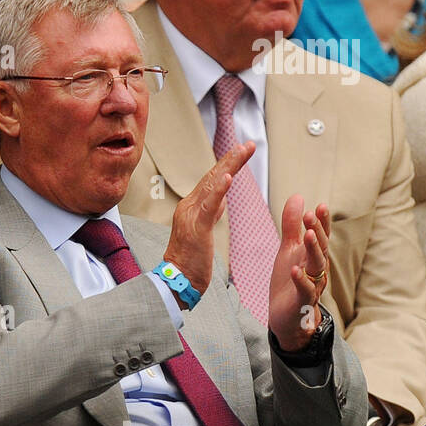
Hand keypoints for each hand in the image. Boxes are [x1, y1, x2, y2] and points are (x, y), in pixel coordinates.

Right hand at [164, 142, 254, 296]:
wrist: (177, 280)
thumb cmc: (190, 261)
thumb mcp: (203, 231)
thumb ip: (211, 213)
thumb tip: (222, 199)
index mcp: (190, 207)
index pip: (211, 180)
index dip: (227, 164)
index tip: (242, 151)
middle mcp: (188, 206)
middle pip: (212, 177)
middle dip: (232, 159)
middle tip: (249, 145)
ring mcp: (190, 215)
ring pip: (212, 185)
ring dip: (229, 166)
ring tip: (242, 152)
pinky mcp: (197, 227)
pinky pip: (210, 206)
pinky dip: (219, 190)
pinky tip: (228, 177)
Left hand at [267, 196, 331, 351]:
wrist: (287, 316)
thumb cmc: (289, 281)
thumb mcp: (288, 249)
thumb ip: (292, 226)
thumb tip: (298, 197)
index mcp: (313, 255)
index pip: (321, 235)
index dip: (322, 222)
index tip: (320, 205)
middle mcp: (317, 269)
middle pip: (321, 247)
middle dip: (318, 231)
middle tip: (310, 215)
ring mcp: (312, 284)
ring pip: (317, 266)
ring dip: (313, 250)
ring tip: (308, 235)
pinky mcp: (302, 301)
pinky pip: (304, 289)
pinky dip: (300, 279)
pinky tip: (294, 270)